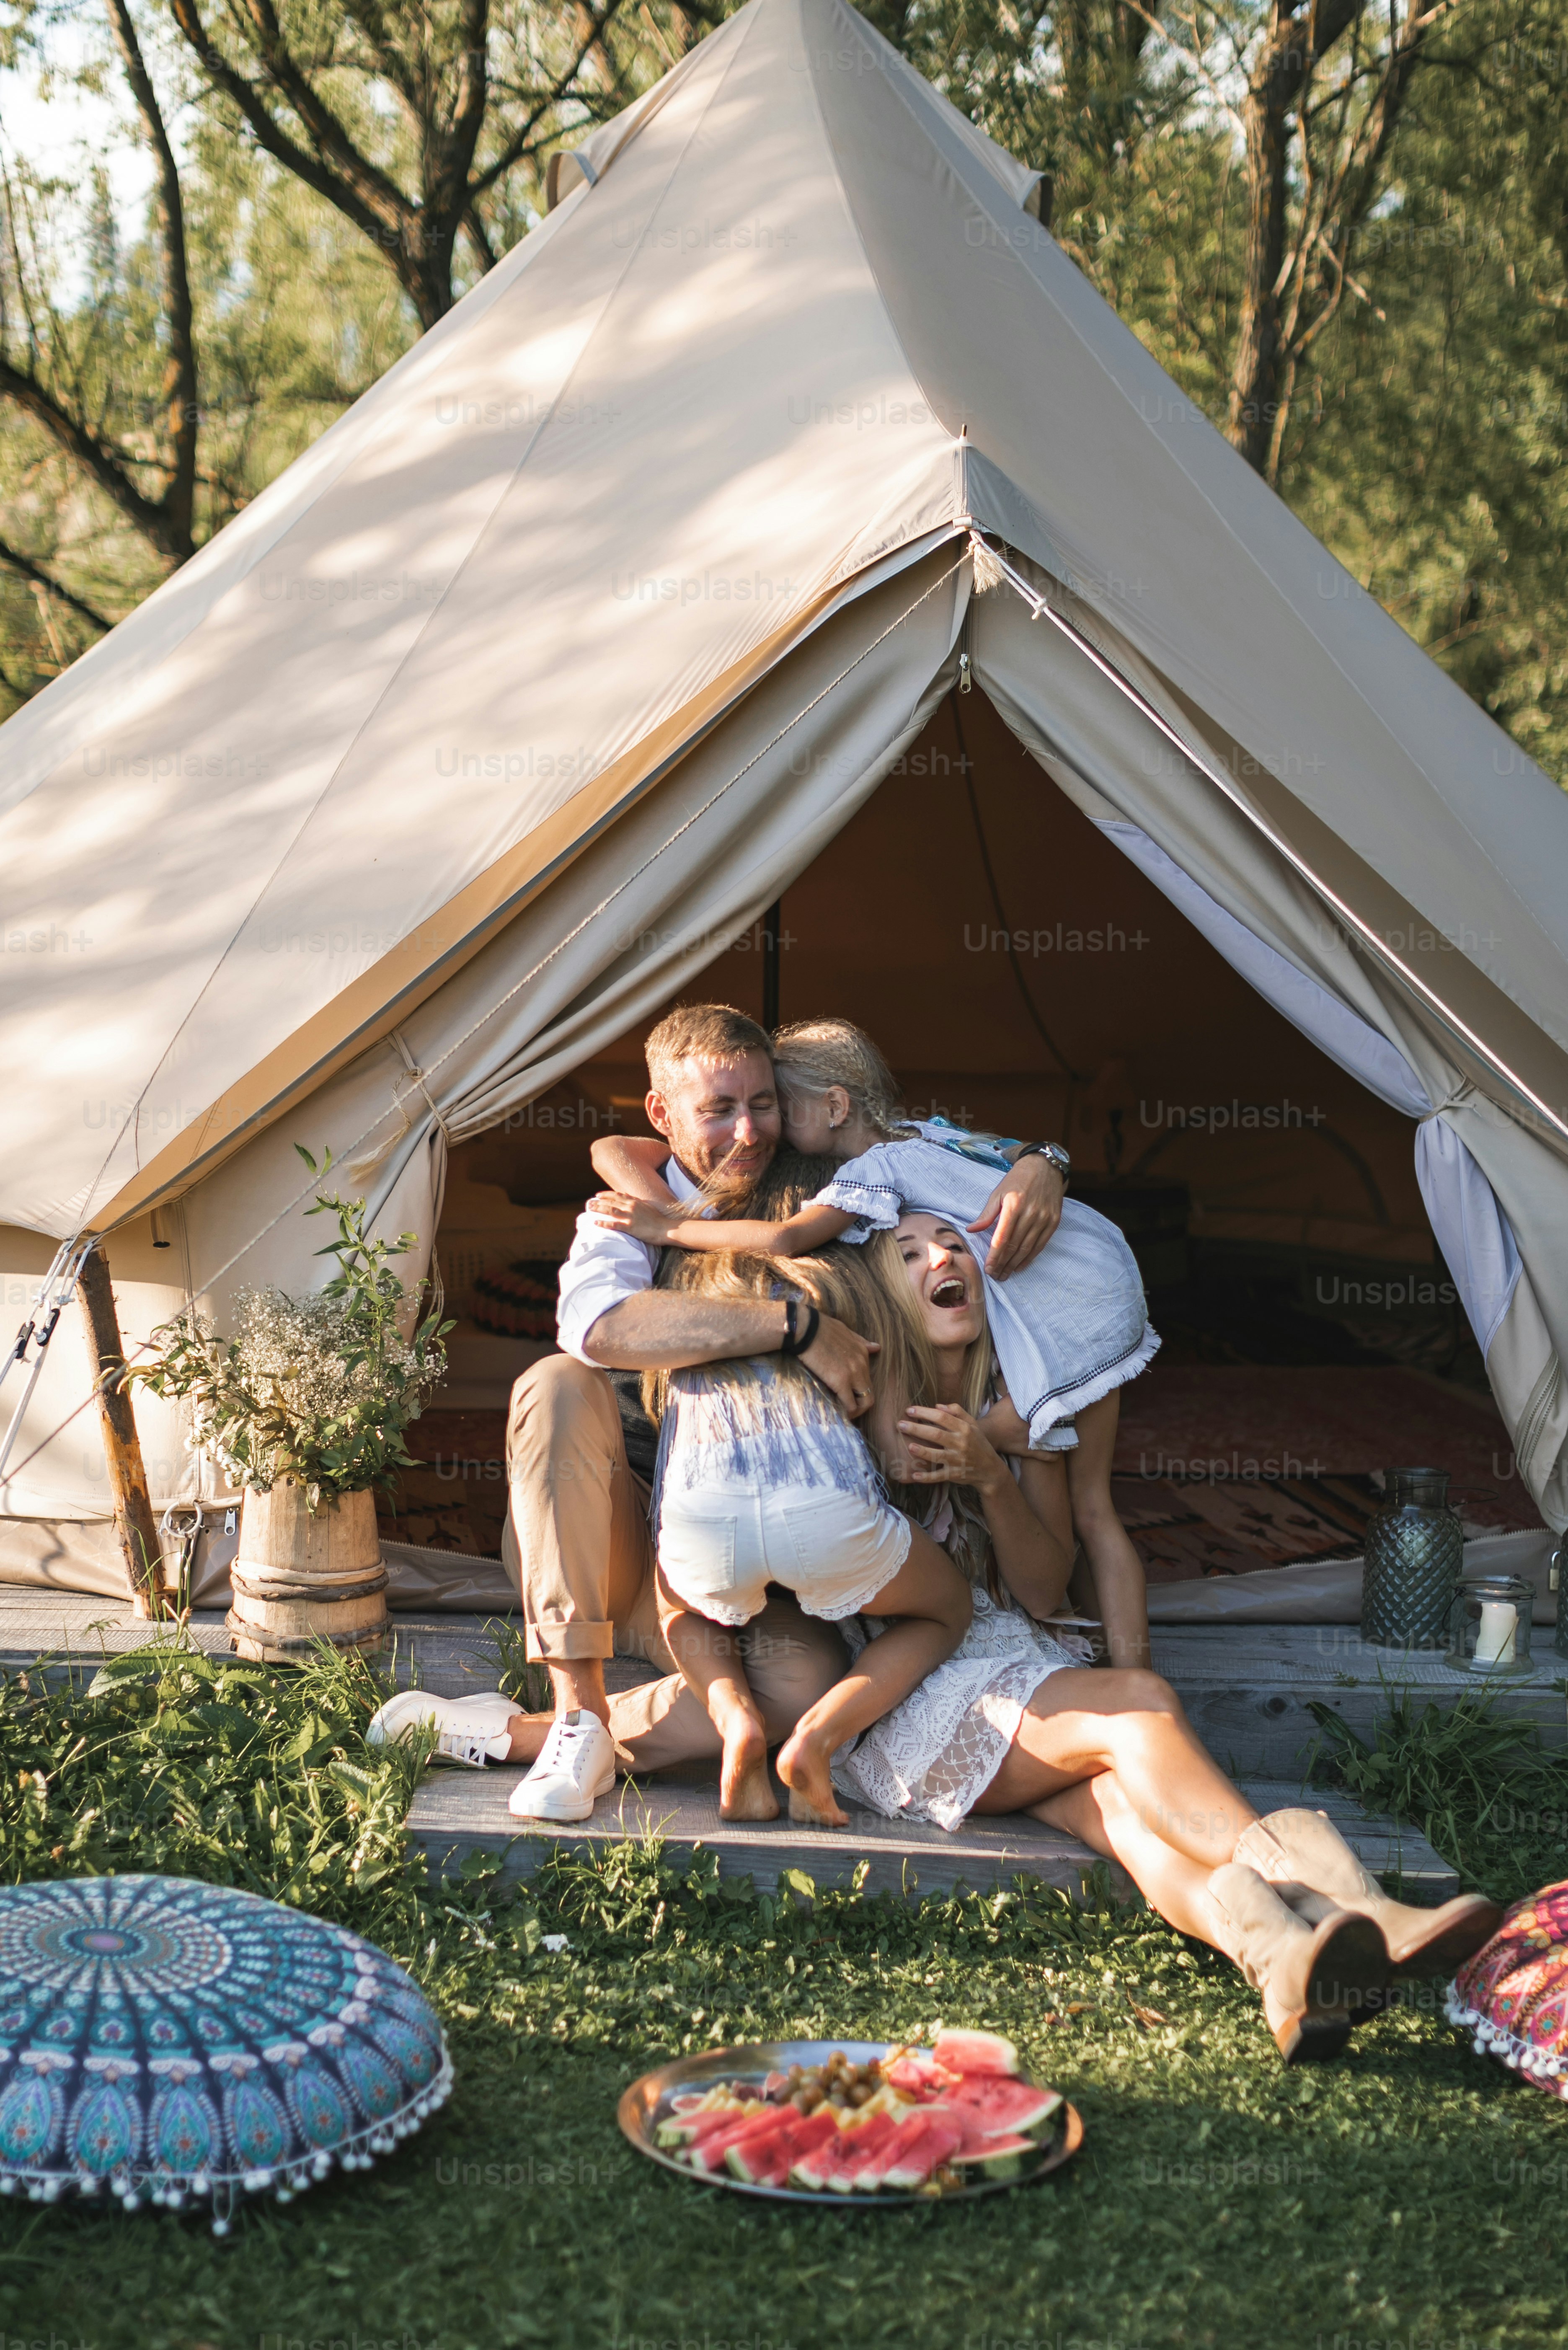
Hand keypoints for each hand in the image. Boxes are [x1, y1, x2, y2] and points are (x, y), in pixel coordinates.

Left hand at [587, 1190, 680, 1243]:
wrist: (667, 1228)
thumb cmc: (659, 1219)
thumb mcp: (647, 1206)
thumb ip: (636, 1202)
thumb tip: (628, 1197)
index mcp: (635, 1201)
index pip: (617, 1195)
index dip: (606, 1195)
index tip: (598, 1195)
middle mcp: (631, 1206)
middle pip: (611, 1201)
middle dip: (599, 1201)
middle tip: (590, 1202)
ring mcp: (630, 1216)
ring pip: (610, 1210)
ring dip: (599, 1209)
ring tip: (589, 1208)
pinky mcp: (630, 1227)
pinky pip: (614, 1224)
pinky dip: (604, 1223)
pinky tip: (596, 1222)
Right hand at [797, 1311, 877, 1418]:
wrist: (806, 1329)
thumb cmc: (820, 1328)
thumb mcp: (846, 1332)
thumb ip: (861, 1342)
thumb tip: (877, 1347)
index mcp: (863, 1353)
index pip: (868, 1378)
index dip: (859, 1389)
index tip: (849, 1394)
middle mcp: (862, 1364)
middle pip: (870, 1393)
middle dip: (860, 1403)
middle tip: (847, 1408)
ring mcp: (853, 1374)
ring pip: (865, 1401)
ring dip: (856, 1411)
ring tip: (844, 1414)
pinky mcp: (841, 1382)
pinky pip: (850, 1405)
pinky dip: (847, 1412)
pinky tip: (839, 1413)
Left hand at [897, 1402, 1006, 1486]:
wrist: (990, 1470)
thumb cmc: (978, 1444)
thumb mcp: (973, 1425)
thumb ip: (957, 1412)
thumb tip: (938, 1405)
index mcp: (964, 1429)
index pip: (942, 1417)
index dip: (925, 1412)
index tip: (910, 1410)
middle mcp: (961, 1444)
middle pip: (937, 1434)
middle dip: (917, 1428)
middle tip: (900, 1424)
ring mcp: (957, 1460)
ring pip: (937, 1455)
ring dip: (922, 1451)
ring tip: (909, 1446)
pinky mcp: (954, 1475)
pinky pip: (939, 1476)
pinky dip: (927, 1477)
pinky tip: (914, 1475)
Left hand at [969, 1153, 1063, 1277]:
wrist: (1045, 1167)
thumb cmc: (1018, 1180)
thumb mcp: (998, 1193)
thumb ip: (986, 1214)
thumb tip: (971, 1230)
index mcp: (1014, 1206)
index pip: (1002, 1238)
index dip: (994, 1256)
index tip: (988, 1269)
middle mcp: (1030, 1214)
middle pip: (1014, 1246)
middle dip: (1003, 1264)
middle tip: (995, 1275)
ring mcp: (1044, 1219)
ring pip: (1027, 1248)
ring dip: (1015, 1264)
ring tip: (1005, 1274)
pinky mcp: (1054, 1222)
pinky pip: (1040, 1245)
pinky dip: (1030, 1258)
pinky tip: (1020, 1266)